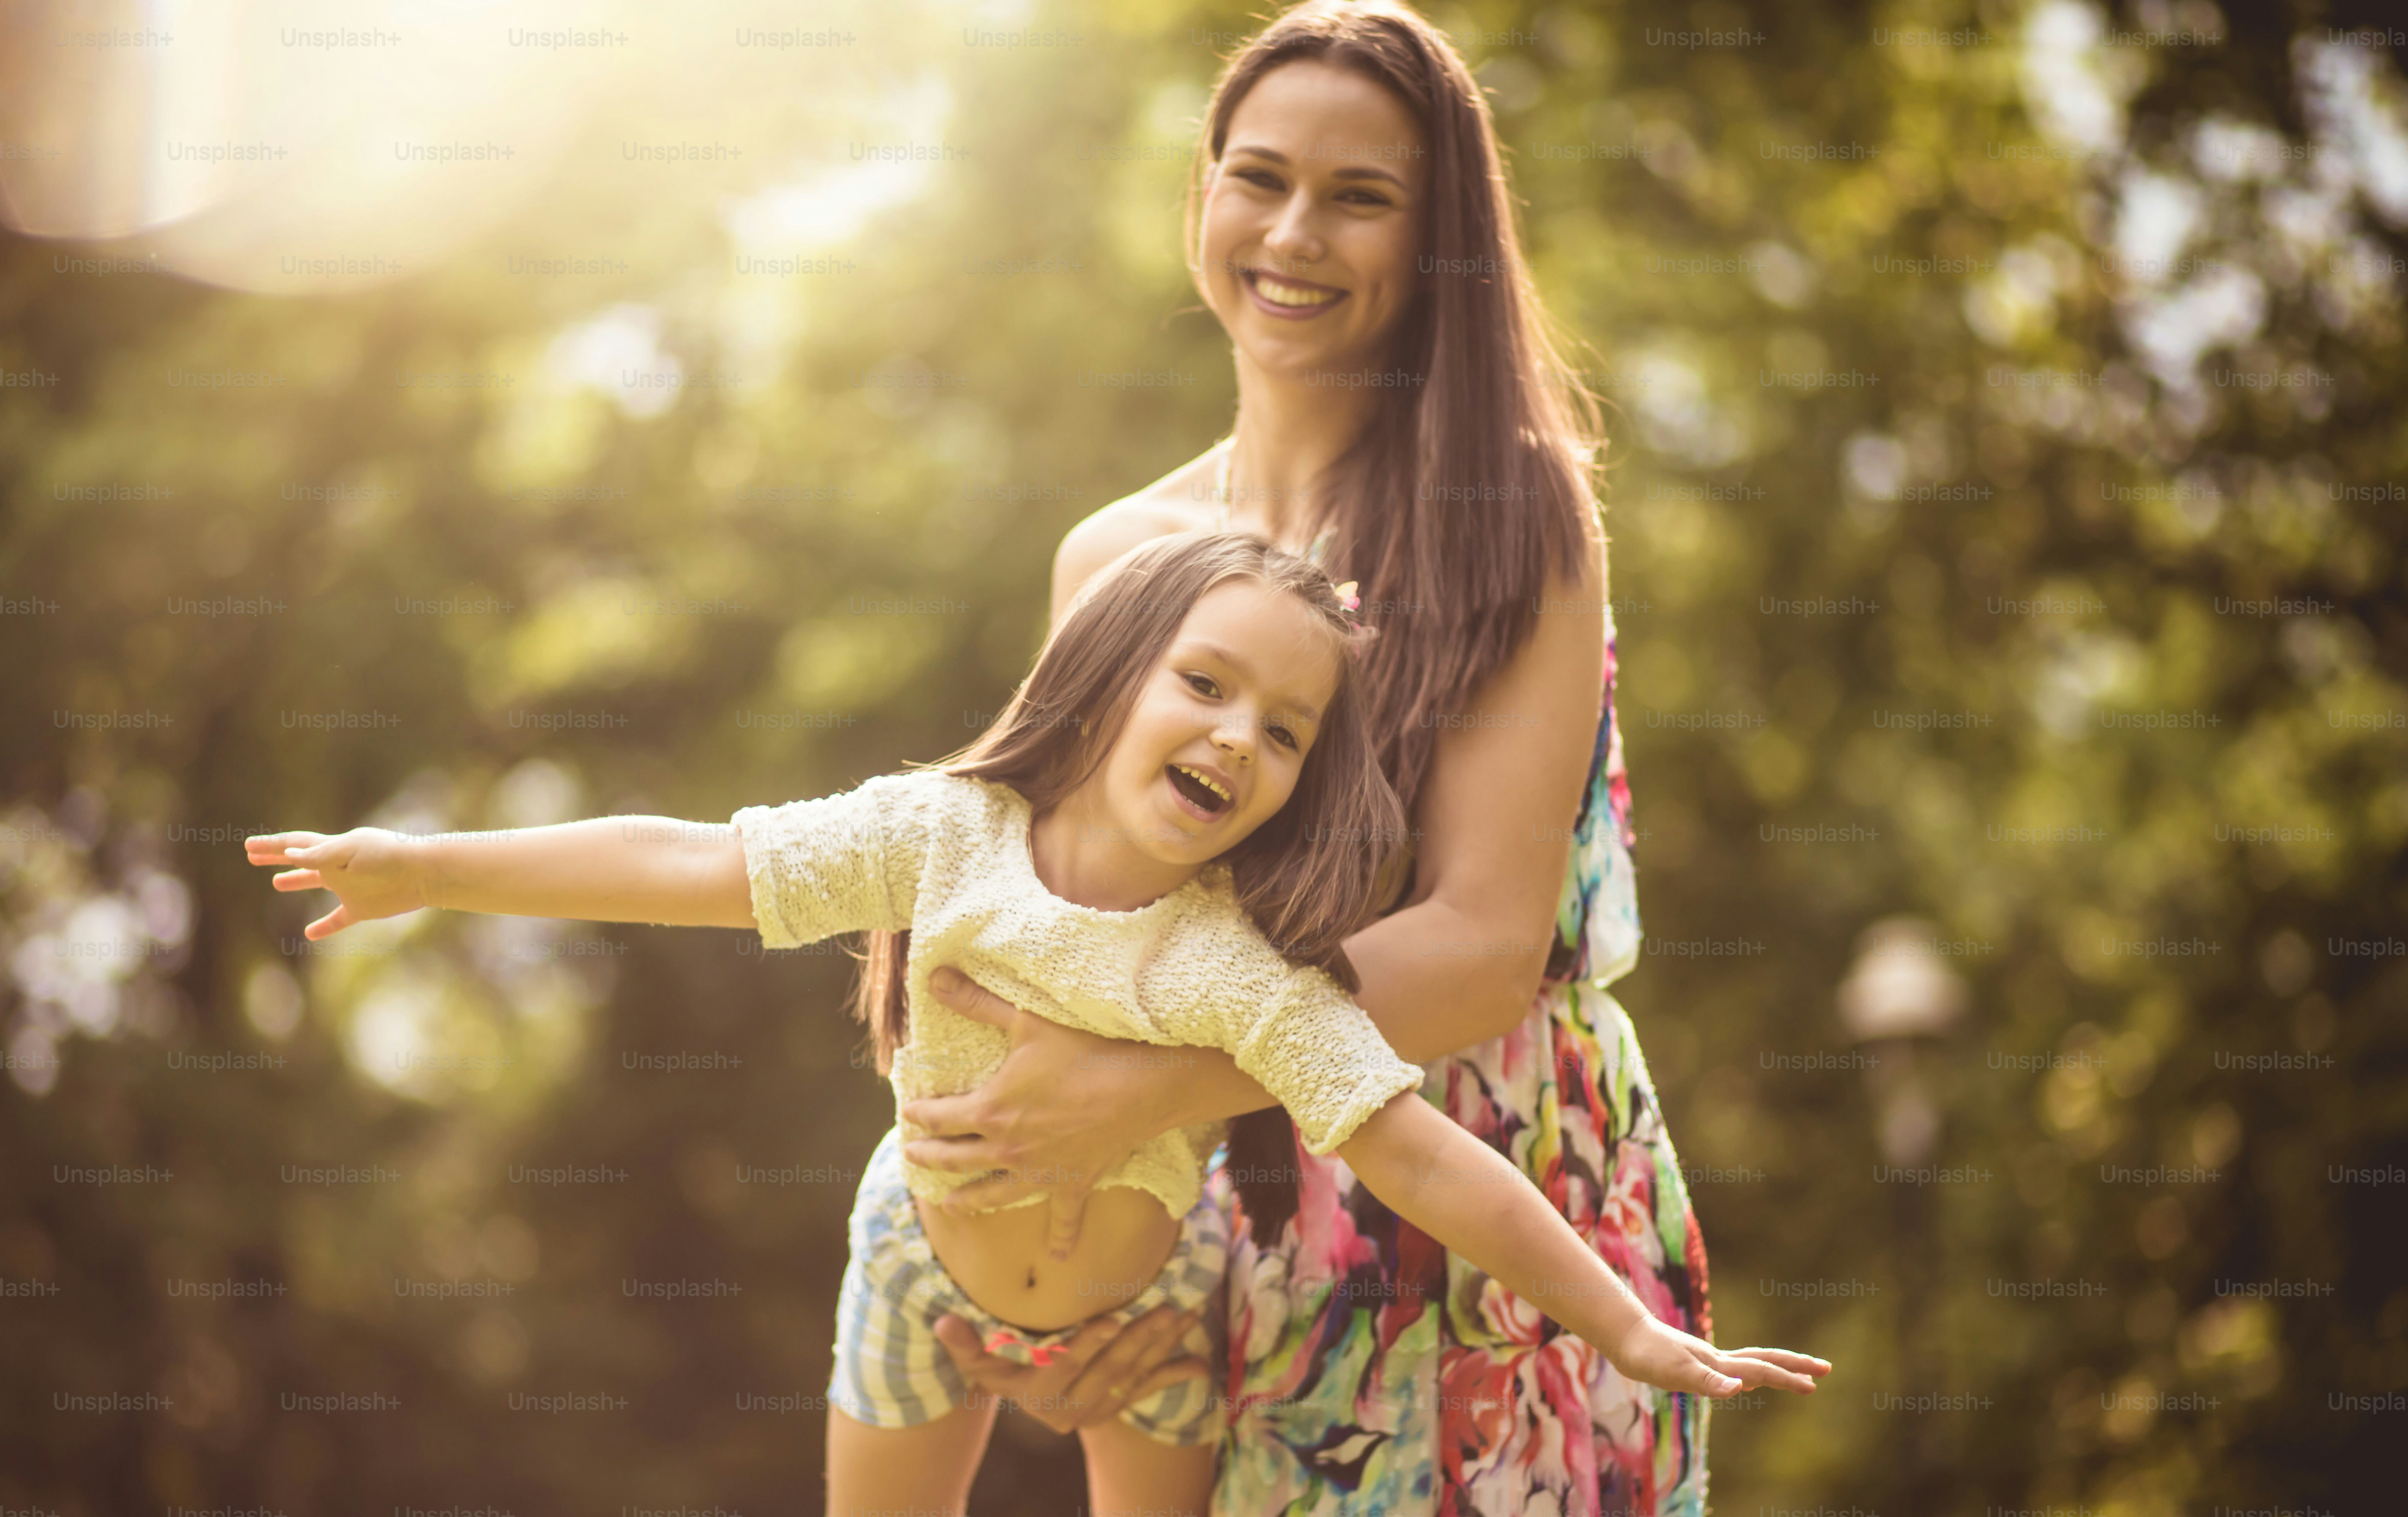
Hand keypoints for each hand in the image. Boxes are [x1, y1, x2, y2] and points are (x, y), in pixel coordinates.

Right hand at [246, 829, 428, 939]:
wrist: (423, 873)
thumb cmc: (388, 856)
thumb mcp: (350, 851)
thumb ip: (321, 855)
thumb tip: (291, 853)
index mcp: (333, 849)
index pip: (295, 845)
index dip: (271, 846)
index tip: (248, 846)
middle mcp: (338, 866)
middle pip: (300, 860)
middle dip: (277, 857)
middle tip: (253, 856)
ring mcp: (349, 887)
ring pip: (316, 884)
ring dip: (296, 881)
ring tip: (277, 883)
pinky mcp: (362, 908)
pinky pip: (338, 920)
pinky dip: (323, 926)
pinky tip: (310, 934)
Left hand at [901, 966, 1174, 1259]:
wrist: (1142, 1085)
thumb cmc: (1084, 1049)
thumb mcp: (1024, 1018)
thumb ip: (976, 1000)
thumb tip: (934, 974)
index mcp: (989, 1111)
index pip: (939, 1117)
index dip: (919, 1114)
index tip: (908, 1111)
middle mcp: (1007, 1150)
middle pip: (955, 1158)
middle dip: (928, 1157)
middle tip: (911, 1156)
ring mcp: (1040, 1173)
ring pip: (993, 1194)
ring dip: (967, 1199)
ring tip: (949, 1204)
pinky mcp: (1074, 1183)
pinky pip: (1065, 1218)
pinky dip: (1061, 1239)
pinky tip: (1058, 1259)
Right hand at [932, 1303, 1208, 1433]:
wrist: (1023, 1398)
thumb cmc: (995, 1367)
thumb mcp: (976, 1361)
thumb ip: (963, 1344)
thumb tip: (943, 1323)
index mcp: (1037, 1393)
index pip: (1064, 1365)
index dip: (1089, 1344)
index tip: (1113, 1319)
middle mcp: (1069, 1408)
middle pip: (1108, 1371)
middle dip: (1139, 1340)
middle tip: (1166, 1310)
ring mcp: (1096, 1410)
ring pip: (1133, 1378)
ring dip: (1162, 1347)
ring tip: (1187, 1315)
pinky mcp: (1114, 1407)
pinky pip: (1146, 1390)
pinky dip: (1172, 1374)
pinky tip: (1198, 1364)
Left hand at [1602, 1313, 1829, 1398]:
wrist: (1624, 1337)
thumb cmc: (1647, 1355)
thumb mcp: (1676, 1371)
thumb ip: (1707, 1381)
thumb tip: (1740, 1388)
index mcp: (1719, 1363)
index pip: (1762, 1371)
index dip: (1789, 1378)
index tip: (1815, 1384)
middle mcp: (1718, 1360)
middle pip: (1765, 1361)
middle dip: (1796, 1366)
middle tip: (1826, 1369)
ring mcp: (1708, 1361)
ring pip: (1751, 1364)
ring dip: (1776, 1370)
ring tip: (1798, 1376)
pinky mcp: (1694, 1365)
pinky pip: (1731, 1371)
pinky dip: (1747, 1377)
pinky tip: (1745, 1383)